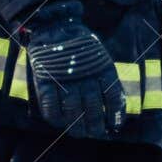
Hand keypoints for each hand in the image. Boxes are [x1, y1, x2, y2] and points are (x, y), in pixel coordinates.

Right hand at [22, 0, 122, 139]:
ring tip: (81, 134)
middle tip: (96, 134)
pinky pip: (51, 107)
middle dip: (96, 126)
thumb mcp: (101, 57)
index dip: (114, 115)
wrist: (55, 26)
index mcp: (103, 68)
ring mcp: (64, 79)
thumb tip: (116, 106)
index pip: (113, 97)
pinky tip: (61, 124)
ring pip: (72, 112)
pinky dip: (56, 119)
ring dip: (77, 127)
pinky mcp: (45, 81)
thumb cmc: (81, 45)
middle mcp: (85, 75)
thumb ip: (106, 79)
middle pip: (92, 109)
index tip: (114, 127)